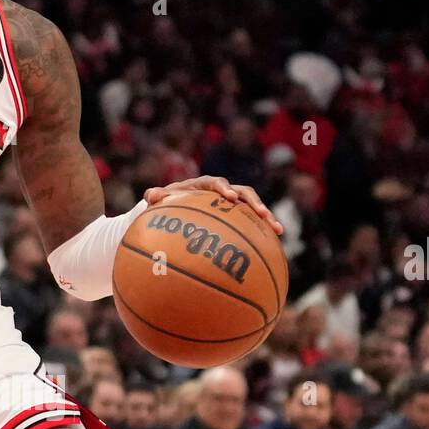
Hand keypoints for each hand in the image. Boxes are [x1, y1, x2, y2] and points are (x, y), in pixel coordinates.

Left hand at [143, 176, 282, 235]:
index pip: (216, 183)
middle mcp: (222, 192)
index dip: (224, 189)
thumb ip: (156, 197)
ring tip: (278, 230)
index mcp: (204, 185)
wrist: (176, 210)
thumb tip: (150, 195)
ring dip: (266, 217)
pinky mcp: (238, 217)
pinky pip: (252, 224)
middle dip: (254, 202)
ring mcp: (233, 205)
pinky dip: (263, 232)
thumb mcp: (160, 201)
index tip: (230, 198)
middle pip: (244, 193)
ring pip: (253, 208)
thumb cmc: (167, 205)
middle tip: (261, 214)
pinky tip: (275, 245)